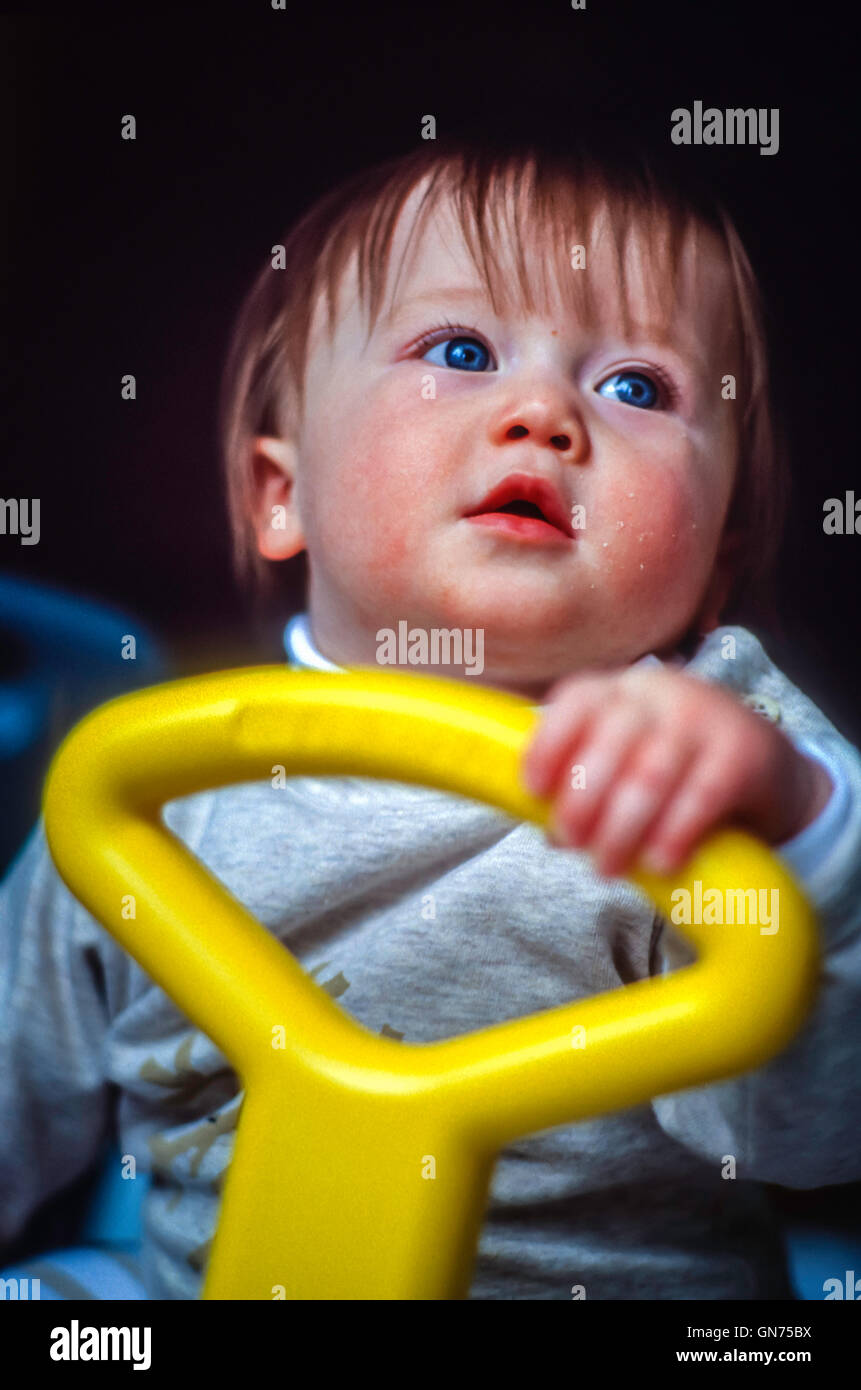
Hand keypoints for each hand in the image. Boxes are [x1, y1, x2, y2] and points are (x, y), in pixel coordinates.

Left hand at [520, 666, 833, 877]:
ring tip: (606, 867)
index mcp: (621, 690)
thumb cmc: (674, 765)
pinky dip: (673, 835)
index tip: (533, 790)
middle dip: (581, 801)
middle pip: (609, 744)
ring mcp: (704, 717)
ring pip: (650, 775)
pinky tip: (659, 864)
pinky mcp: (743, 751)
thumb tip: (553, 835)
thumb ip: (586, 784)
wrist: (764, 760)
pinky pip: (701, 797)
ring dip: (621, 829)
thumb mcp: (628, 756)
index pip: (576, 701)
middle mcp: (660, 693)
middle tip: (571, 843)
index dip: (548, 745)